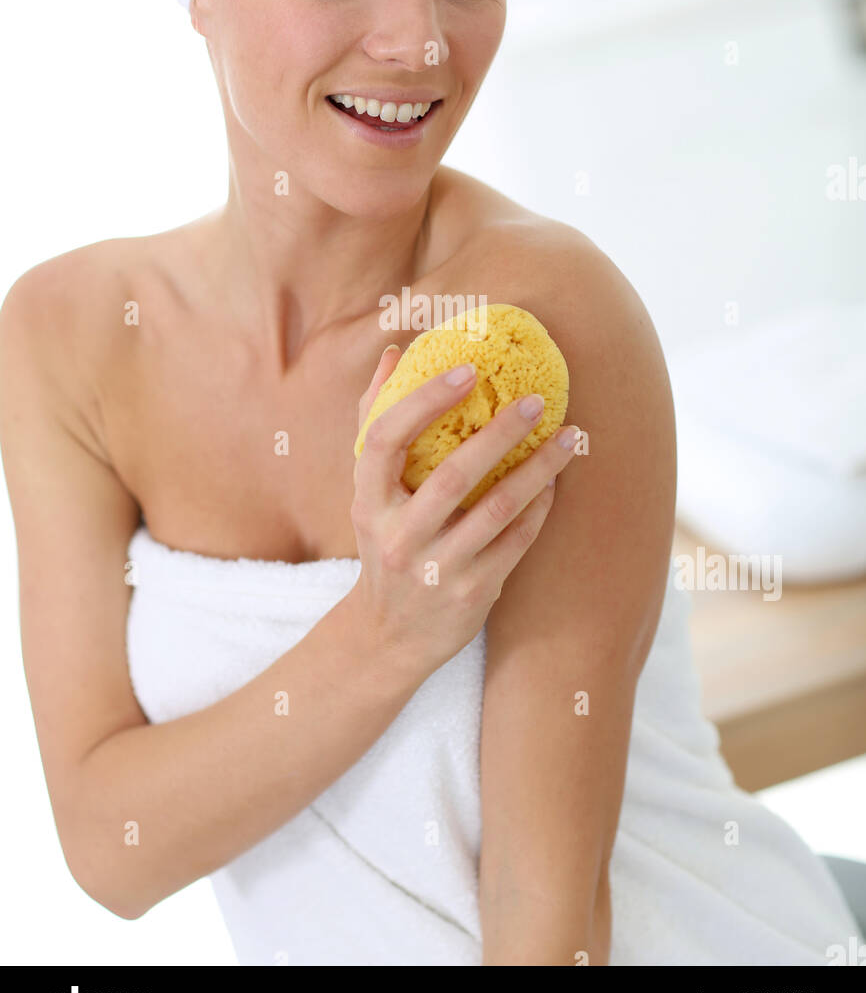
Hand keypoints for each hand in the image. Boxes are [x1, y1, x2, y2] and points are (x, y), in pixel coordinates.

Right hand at [350, 343, 579, 676]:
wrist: (390, 637)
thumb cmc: (385, 544)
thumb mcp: (369, 494)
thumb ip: (376, 423)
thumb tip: (394, 355)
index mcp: (367, 501)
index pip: (386, 438)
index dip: (425, 400)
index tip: (468, 370)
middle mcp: (398, 537)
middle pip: (453, 475)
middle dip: (500, 433)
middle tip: (536, 401)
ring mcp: (436, 568)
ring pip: (498, 509)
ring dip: (539, 468)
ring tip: (570, 436)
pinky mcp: (472, 593)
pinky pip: (517, 540)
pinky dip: (540, 507)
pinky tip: (556, 481)